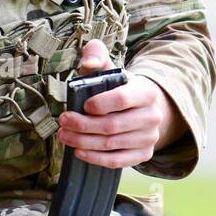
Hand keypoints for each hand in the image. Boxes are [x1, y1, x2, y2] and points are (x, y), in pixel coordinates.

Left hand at [56, 39, 178, 168]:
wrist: (143, 108)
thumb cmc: (120, 86)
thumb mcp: (109, 66)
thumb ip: (96, 54)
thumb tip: (89, 63)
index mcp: (146, 92)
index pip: (122, 99)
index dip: (99, 104)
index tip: (82, 105)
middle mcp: (153, 116)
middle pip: (112, 125)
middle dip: (82, 125)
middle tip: (63, 122)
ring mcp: (150, 137)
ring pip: (111, 145)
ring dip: (83, 142)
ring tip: (65, 135)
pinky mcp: (144, 154)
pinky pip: (117, 161)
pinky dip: (95, 158)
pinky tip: (79, 151)